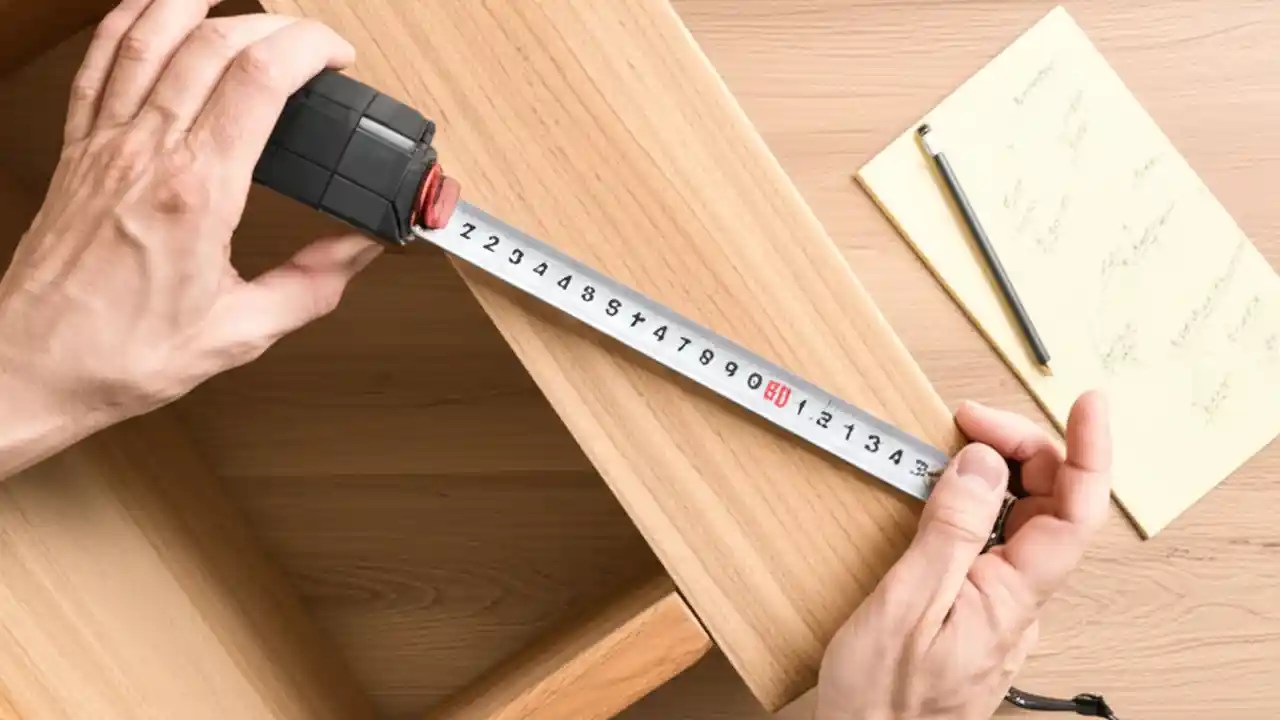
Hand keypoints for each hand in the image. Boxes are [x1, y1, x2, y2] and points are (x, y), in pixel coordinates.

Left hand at [0, 1, 379, 474]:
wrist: (32, 368)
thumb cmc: (120, 354)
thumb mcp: (240, 331)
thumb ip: (311, 284)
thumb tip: (360, 250)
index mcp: (195, 193)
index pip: (258, 81)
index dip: (307, 49)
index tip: (337, 58)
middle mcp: (146, 154)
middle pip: (211, 44)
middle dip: (272, 25)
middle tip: (308, 42)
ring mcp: (104, 145)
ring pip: (147, 35)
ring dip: (195, 1)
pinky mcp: (77, 151)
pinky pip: (100, 63)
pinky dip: (128, 22)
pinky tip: (153, 13)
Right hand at [815, 392, 1111, 719]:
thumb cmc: (882, 699)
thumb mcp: (905, 605)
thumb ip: (950, 533)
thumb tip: (982, 467)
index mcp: (1011, 597)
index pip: (1076, 512)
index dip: (1089, 451)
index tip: (1086, 403)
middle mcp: (1019, 601)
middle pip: (1051, 506)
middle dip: (1020, 448)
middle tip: (968, 419)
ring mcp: (1001, 606)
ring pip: (1023, 523)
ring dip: (997, 475)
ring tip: (954, 448)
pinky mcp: (978, 610)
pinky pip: (996, 544)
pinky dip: (976, 505)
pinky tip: (945, 499)